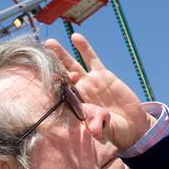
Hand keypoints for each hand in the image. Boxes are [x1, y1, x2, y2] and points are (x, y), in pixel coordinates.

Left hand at [43, 31, 151, 152]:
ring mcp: (90, 81)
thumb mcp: (106, 129)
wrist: (131, 125)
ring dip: (61, 54)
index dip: (51, 85)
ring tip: (49, 42)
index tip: (40, 77)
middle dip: (50, 66)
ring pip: (73, 64)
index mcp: (76, 105)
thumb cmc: (115, 131)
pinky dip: (84, 48)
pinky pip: (91, 59)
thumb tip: (94, 130)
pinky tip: (75, 37)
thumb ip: (99, 126)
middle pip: (61, 76)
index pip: (59, 93)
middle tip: (37, 54)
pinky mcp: (103, 74)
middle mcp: (80, 91)